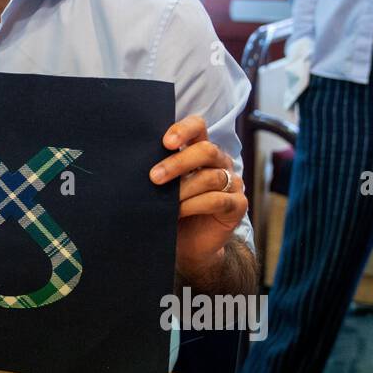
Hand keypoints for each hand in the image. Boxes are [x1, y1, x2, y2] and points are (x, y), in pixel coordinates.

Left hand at [148, 115, 246, 270]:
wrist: (187, 246)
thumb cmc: (172, 211)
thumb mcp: (162, 188)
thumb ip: (158, 172)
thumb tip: (135, 161)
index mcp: (200, 151)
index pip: (197, 126)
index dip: (183, 129)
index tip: (165, 142)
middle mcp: (219, 162)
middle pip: (206, 150)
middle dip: (178, 162)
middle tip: (154, 177)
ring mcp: (231, 183)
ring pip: (210, 177)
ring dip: (184, 190)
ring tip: (166, 202)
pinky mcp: (238, 205)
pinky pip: (219, 199)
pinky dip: (195, 205)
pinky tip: (180, 212)